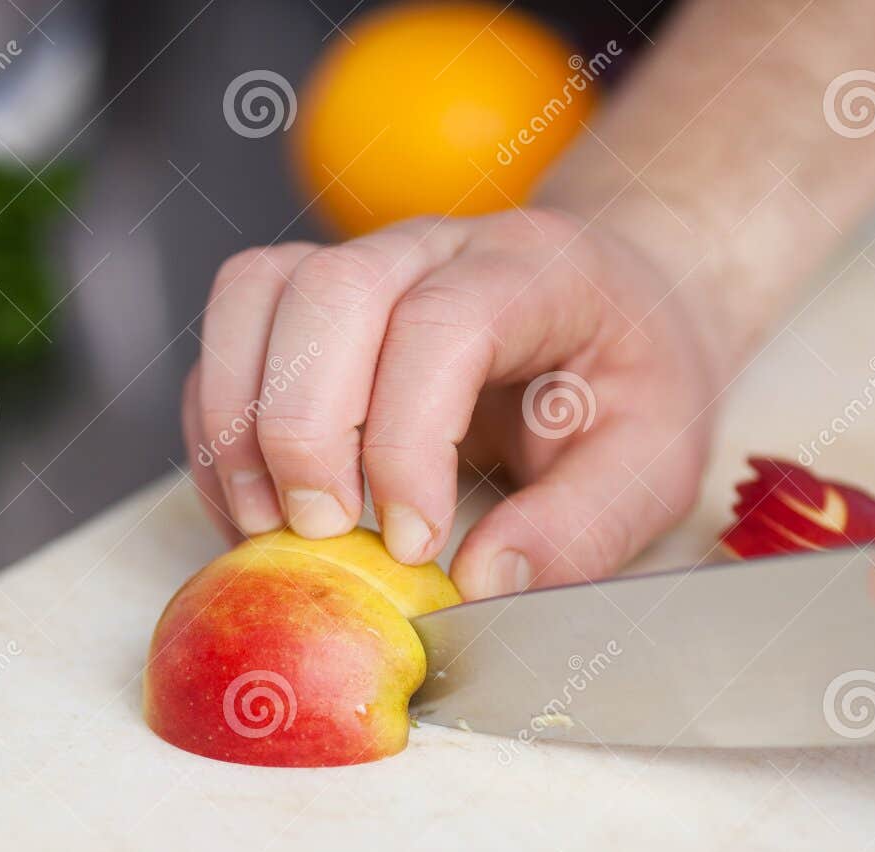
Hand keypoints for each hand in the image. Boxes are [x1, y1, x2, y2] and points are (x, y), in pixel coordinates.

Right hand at [182, 208, 720, 598]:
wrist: (618, 303)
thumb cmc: (634, 381)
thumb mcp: (654, 460)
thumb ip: (583, 525)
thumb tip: (484, 583)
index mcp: (537, 270)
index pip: (443, 325)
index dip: (406, 439)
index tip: (414, 546)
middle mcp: (438, 245)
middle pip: (327, 292)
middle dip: (304, 428)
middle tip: (327, 535)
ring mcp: (364, 260)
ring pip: (253, 293)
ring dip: (239, 419)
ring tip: (269, 524)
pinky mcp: (312, 298)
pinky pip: (231, 335)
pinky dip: (219, 426)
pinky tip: (254, 506)